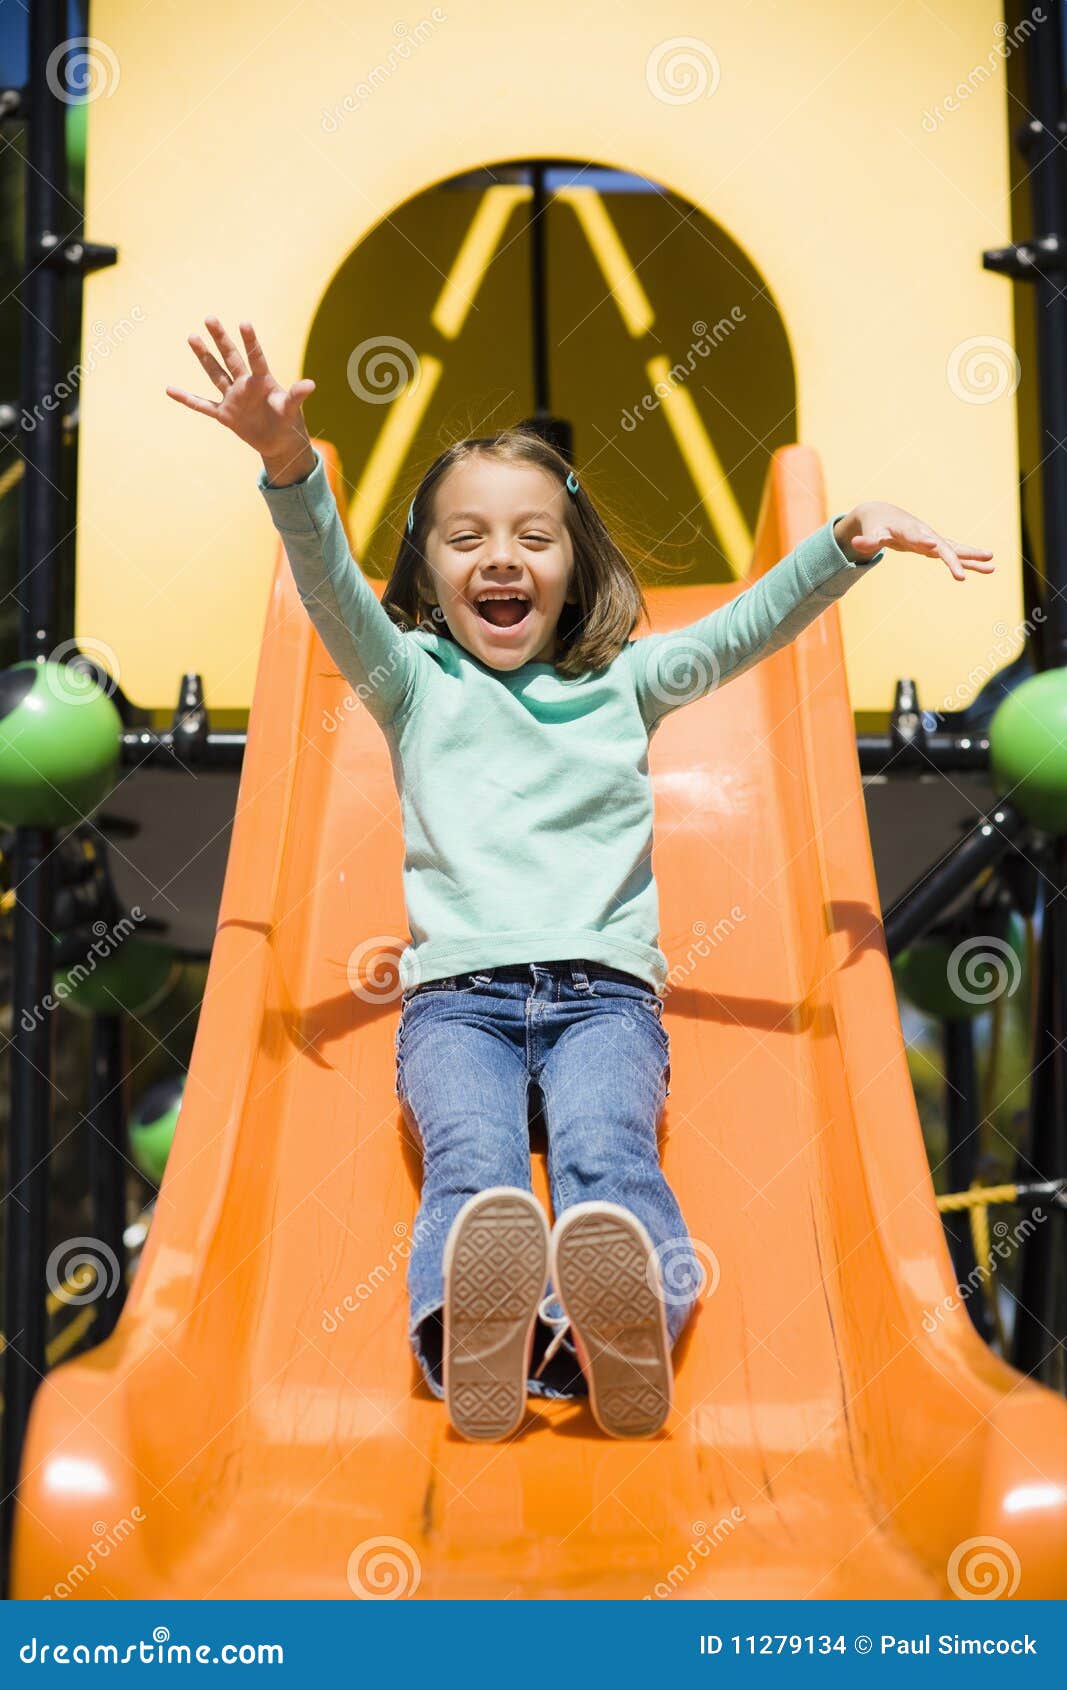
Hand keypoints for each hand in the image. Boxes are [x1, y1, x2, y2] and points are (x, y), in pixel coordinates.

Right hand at [165, 315, 315, 473]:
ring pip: (215, 374)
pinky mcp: (225, 415)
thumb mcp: (292, 409)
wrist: (279, 441)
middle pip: (230, 358)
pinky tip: (170, 389)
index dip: (251, 341)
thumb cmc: (288, 421)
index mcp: (262, 381)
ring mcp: (233, 398)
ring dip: (204, 357)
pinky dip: (187, 399)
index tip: (244, 323)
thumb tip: (310, 384)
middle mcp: (245, 385)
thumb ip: (297, 396)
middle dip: (221, 339)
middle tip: (210, 318)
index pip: (255, 357)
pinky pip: (202, 405)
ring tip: (192, 336)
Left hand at [834, 502, 994, 581]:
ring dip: (972, 558)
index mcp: (909, 530)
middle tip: (965, 573)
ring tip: (992, 566)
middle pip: (943, 547)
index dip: (925, 542)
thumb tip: (855, 545)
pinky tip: (987, 568)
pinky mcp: (936, 547)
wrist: (885, 514)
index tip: (934, 547)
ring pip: (955, 550)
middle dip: (954, 559)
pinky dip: (969, 562)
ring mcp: (933, 540)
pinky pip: (955, 555)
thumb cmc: (876, 525)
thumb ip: (866, 540)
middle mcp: (925, 534)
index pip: (918, 537)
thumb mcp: (870, 532)